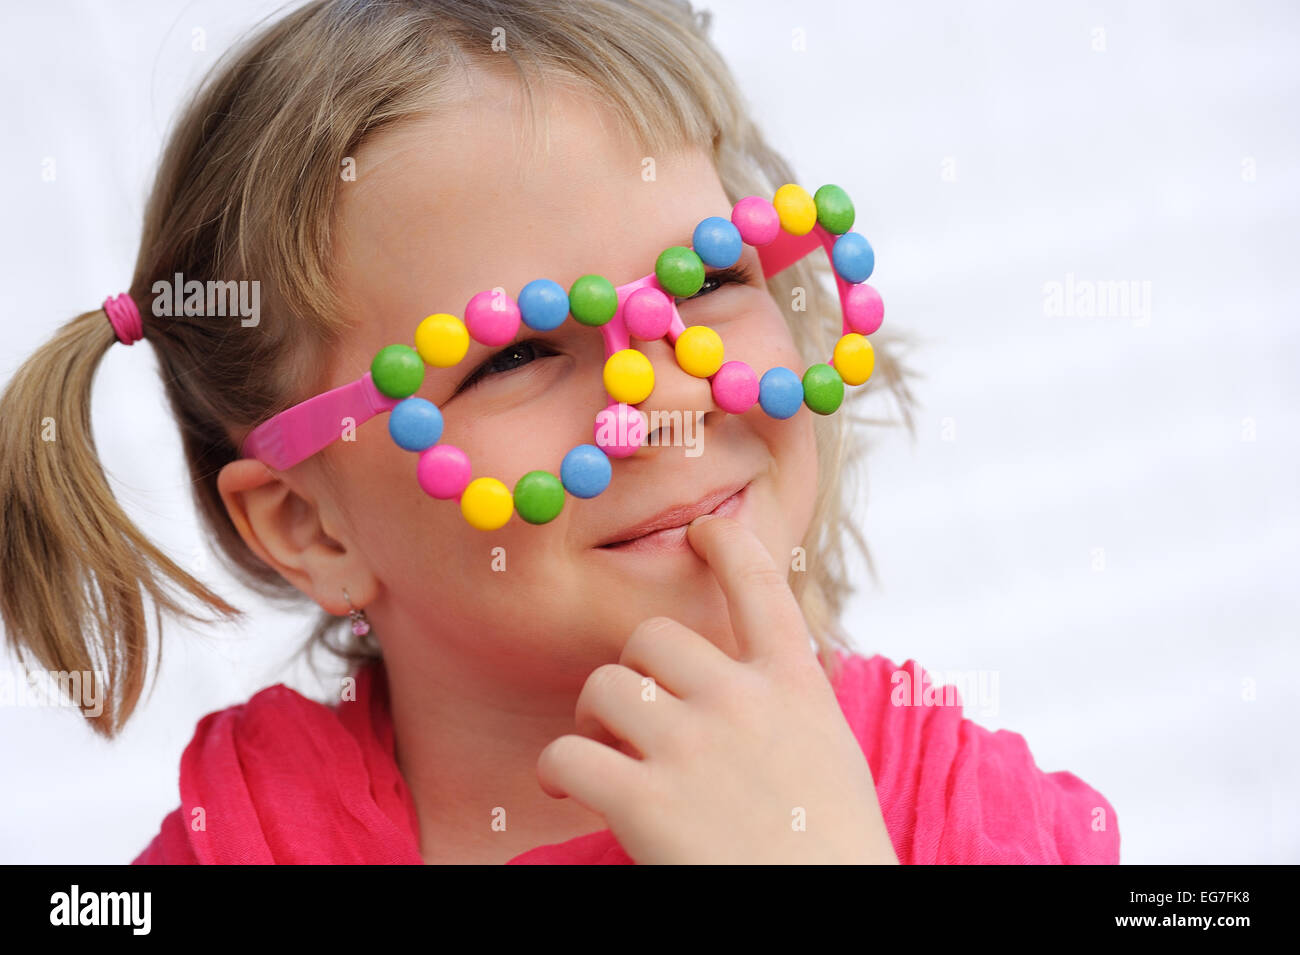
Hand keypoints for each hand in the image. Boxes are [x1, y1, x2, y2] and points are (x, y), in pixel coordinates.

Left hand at [536, 514, 898, 863]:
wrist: (829, 917)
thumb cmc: (830, 850)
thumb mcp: (828, 753)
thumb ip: (785, 704)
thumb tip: (742, 677)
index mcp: (796, 686)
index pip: (760, 585)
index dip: (725, 547)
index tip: (702, 532)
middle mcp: (742, 700)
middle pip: (651, 637)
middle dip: (634, 672)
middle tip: (635, 718)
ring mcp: (693, 746)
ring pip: (604, 686)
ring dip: (594, 717)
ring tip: (606, 755)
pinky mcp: (646, 800)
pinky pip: (568, 753)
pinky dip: (558, 768)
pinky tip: (570, 786)